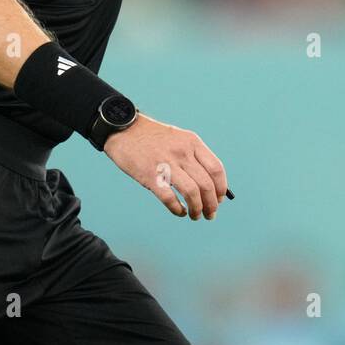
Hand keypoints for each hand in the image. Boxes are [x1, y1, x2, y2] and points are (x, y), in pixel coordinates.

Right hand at [103, 112, 228, 219]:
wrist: (123, 129)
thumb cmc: (151, 138)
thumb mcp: (178, 138)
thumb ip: (193, 156)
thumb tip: (209, 186)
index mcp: (192, 142)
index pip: (216, 169)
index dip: (221, 188)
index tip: (219, 199)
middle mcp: (182, 152)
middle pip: (206, 184)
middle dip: (212, 204)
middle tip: (210, 214)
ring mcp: (166, 164)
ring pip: (192, 193)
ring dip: (197, 209)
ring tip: (196, 216)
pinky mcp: (150, 176)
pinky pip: (170, 199)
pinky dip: (178, 209)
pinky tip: (179, 212)